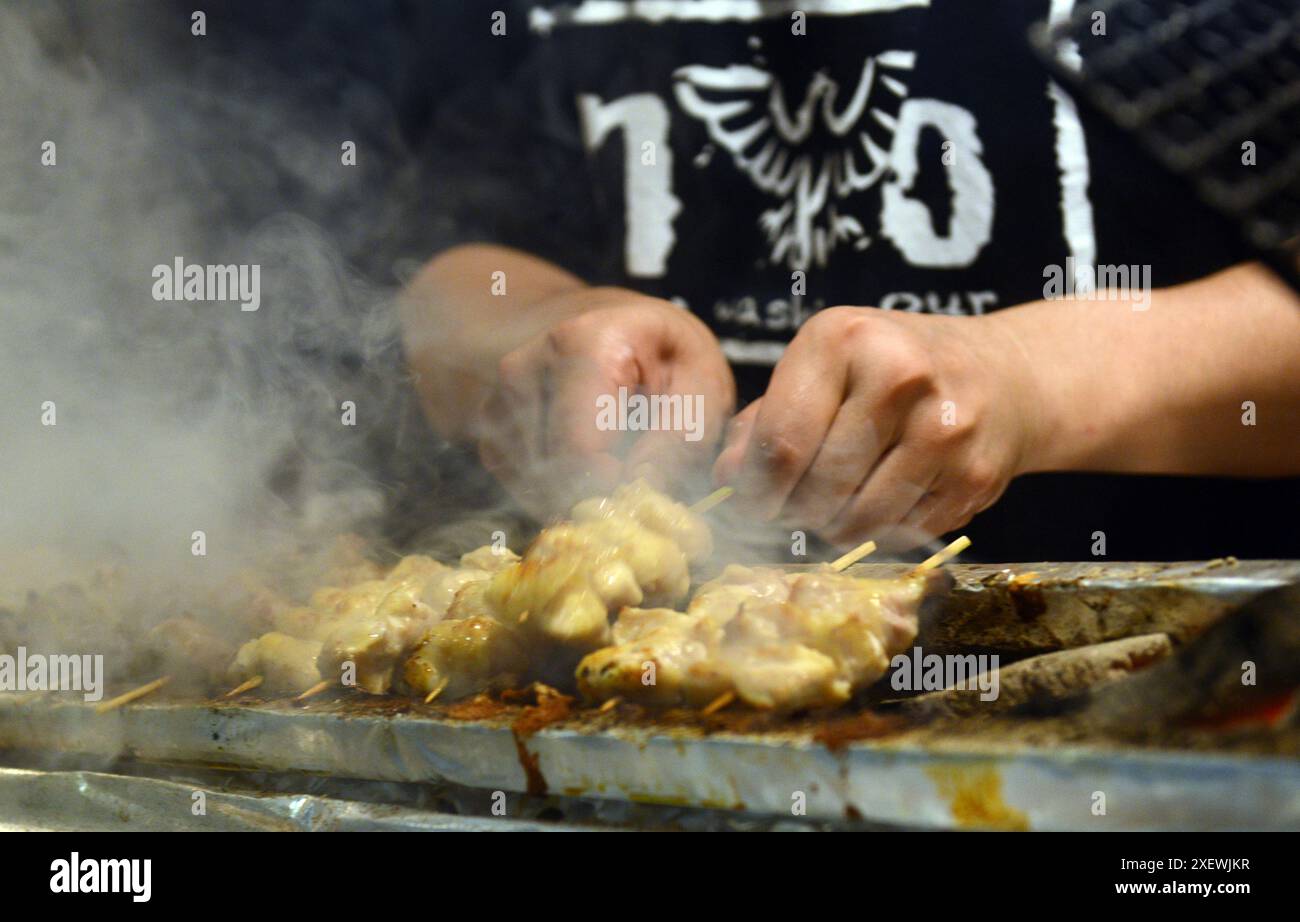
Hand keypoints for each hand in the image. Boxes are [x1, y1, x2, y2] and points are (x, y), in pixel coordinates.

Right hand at [478, 288, 734, 516]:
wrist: (621, 332)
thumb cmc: (669, 357)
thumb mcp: (702, 384)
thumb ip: (680, 439)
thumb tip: (642, 492)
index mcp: (582, 345)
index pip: (577, 449)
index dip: (611, 488)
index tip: (639, 489)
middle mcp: (523, 366)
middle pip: (546, 471)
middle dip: (592, 498)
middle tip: (631, 493)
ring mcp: (498, 395)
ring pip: (527, 483)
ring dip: (571, 498)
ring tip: (611, 472)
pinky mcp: (489, 423)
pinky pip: (514, 482)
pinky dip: (551, 494)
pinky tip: (583, 472)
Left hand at [712, 306, 1038, 547]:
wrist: (1003, 376)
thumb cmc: (891, 372)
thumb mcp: (824, 369)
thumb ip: (767, 419)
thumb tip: (728, 477)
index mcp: (844, 339)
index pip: (782, 441)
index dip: (755, 488)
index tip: (748, 504)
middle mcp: (899, 375)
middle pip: (817, 486)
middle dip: (793, 510)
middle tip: (791, 508)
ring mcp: (943, 428)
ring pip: (857, 519)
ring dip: (833, 527)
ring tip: (834, 505)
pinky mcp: (973, 475)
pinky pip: (900, 533)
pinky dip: (879, 533)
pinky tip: (882, 503)